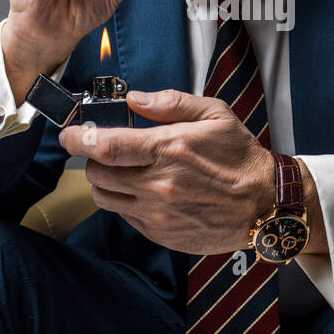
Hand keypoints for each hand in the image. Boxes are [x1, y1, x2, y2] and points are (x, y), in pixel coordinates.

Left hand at [57, 89, 273, 254]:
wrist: (265, 204)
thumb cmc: (240, 158)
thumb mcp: (214, 115)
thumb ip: (171, 103)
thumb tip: (135, 98)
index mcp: (169, 149)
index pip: (106, 146)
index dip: (77, 139)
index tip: (68, 135)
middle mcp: (158, 184)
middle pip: (97, 174)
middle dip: (92, 159)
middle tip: (104, 150)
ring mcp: (158, 213)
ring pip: (105, 198)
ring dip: (104, 182)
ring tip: (122, 171)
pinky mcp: (161, 234)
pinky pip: (126, 217)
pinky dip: (126, 202)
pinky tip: (146, 191)